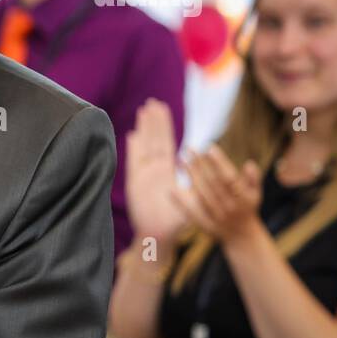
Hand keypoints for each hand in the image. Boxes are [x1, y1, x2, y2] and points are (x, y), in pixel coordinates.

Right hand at [125, 98, 187, 245]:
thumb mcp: (192, 198)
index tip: (162, 109)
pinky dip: (133, 148)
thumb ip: (196, 182)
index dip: (164, 126)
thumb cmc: (177, 222)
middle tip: (153, 102)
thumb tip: (204, 167)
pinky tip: (132, 134)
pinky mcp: (135, 182)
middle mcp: (155, 170)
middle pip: (154, 140)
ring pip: (144, 146)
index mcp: (168, 171)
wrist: (159, 235)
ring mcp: (144, 175)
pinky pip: (134, 161)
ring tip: (144, 110)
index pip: (166, 143)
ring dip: (144, 129)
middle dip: (153, 121)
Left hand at [171, 145, 263, 245]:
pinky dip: (181, 202)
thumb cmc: (247, 208)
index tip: (208, 147)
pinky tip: (171, 189)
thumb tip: (249, 164)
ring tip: (181, 160)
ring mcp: (217, 216)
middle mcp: (230, 206)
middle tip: (189, 148)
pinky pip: (191, 213)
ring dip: (190, 177)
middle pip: (212, 183)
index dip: (219, 162)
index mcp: (243, 197)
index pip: (229, 177)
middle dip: (200, 164)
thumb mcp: (255, 194)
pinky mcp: (205, 225)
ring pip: (201, 194)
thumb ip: (252, 179)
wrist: (241, 236)